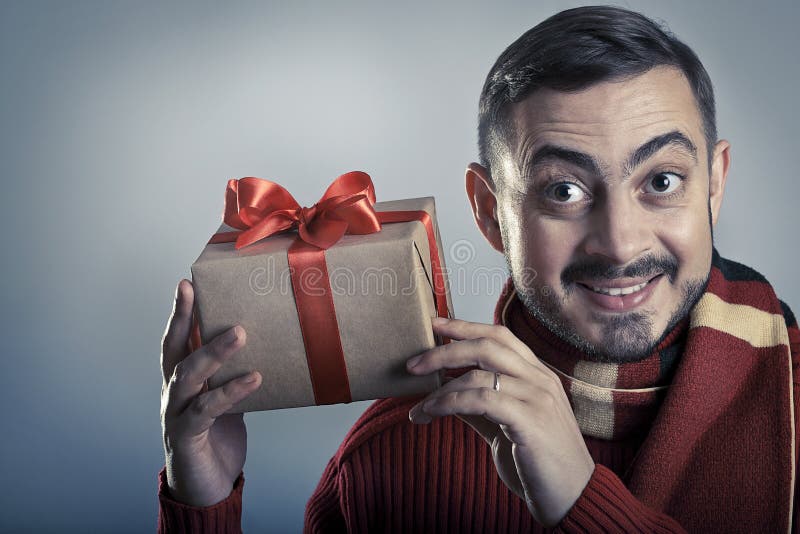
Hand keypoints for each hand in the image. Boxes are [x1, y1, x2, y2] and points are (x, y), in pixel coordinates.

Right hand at [160, 279, 262, 505]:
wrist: (207, 488)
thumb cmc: (218, 438)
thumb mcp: (228, 399)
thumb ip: (234, 374)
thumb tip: (265, 346)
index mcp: (181, 382)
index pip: (175, 341)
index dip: (179, 313)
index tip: (186, 282)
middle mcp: (173, 394)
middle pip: (174, 351)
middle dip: (184, 319)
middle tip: (200, 293)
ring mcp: (175, 415)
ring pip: (188, 376)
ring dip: (213, 352)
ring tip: (240, 333)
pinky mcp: (187, 437)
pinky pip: (206, 410)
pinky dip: (230, 392)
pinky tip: (254, 379)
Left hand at [406, 317, 594, 527]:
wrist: (574, 498)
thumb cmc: (539, 463)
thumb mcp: (506, 427)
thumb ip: (481, 406)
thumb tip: (444, 392)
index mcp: (538, 375)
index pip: (500, 336)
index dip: (465, 327)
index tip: (435, 324)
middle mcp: (541, 380)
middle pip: (487, 346)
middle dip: (445, 351)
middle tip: (413, 364)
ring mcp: (538, 398)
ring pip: (479, 375)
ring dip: (440, 389)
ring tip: (419, 407)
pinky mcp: (531, 421)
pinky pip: (481, 400)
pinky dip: (449, 403)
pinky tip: (431, 414)